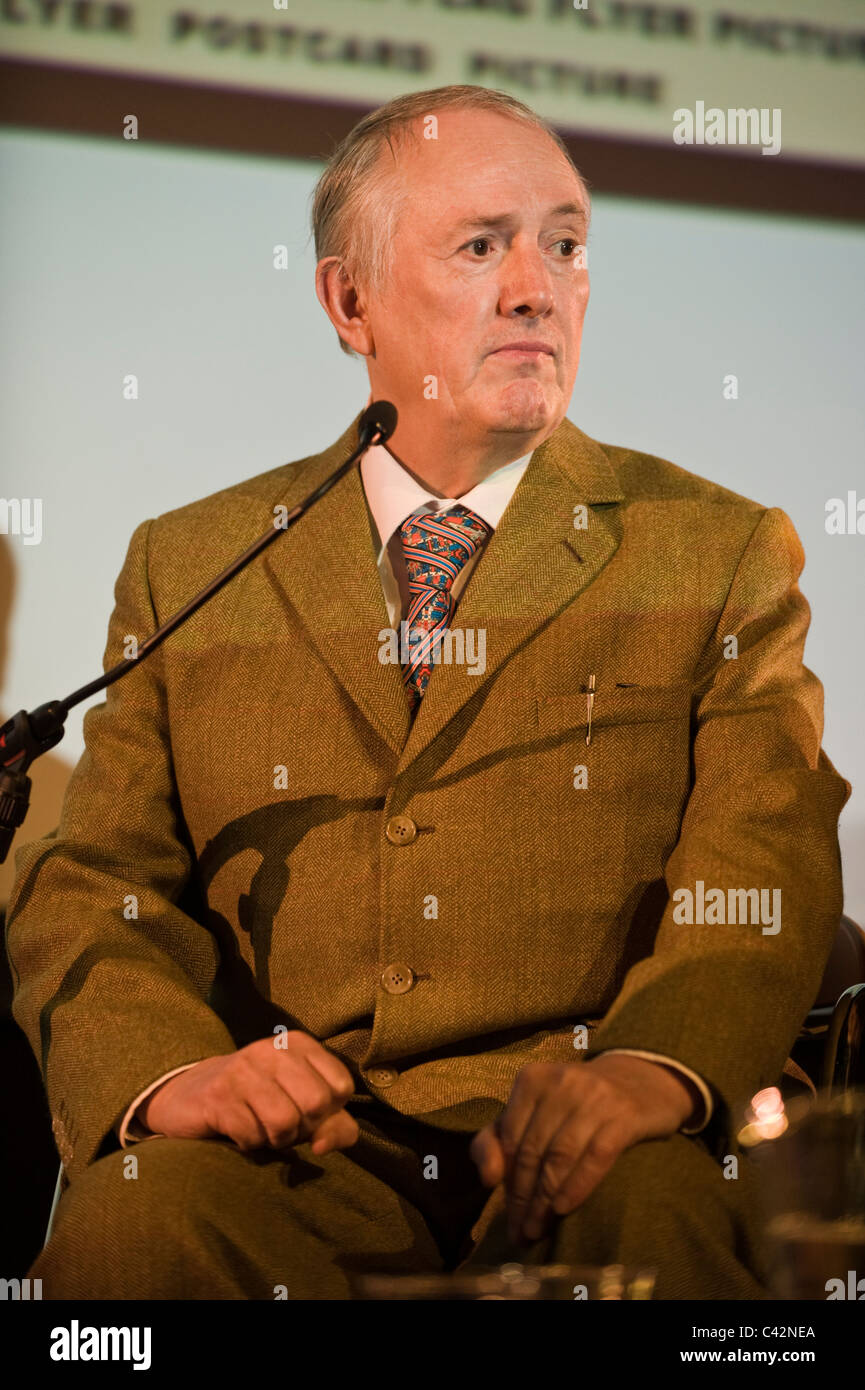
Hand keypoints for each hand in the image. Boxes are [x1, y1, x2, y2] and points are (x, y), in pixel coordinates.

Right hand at [139, 1032, 359, 1155]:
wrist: (190, 1096)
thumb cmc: (259, 1102)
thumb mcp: (303, 1108)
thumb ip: (334, 1125)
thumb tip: (323, 1146)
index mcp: (299, 1044)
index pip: (341, 1086)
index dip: (328, 1112)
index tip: (304, 1111)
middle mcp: (273, 1049)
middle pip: (317, 1103)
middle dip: (303, 1128)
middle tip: (282, 1125)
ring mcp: (244, 1069)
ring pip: (285, 1121)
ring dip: (276, 1139)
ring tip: (262, 1129)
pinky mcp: (219, 1095)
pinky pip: (253, 1136)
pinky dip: (250, 1144)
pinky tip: (239, 1130)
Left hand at [469, 1054, 699, 1244]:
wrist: (638, 1085)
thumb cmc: (575, 1105)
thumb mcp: (532, 1112)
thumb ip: (497, 1141)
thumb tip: (488, 1179)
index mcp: (531, 1079)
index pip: (510, 1138)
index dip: (507, 1182)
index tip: (508, 1216)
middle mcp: (561, 1081)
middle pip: (533, 1150)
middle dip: (524, 1198)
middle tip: (521, 1234)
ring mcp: (594, 1096)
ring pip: (560, 1156)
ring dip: (545, 1201)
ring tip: (538, 1231)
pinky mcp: (624, 1115)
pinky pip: (596, 1156)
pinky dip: (577, 1186)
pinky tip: (564, 1209)